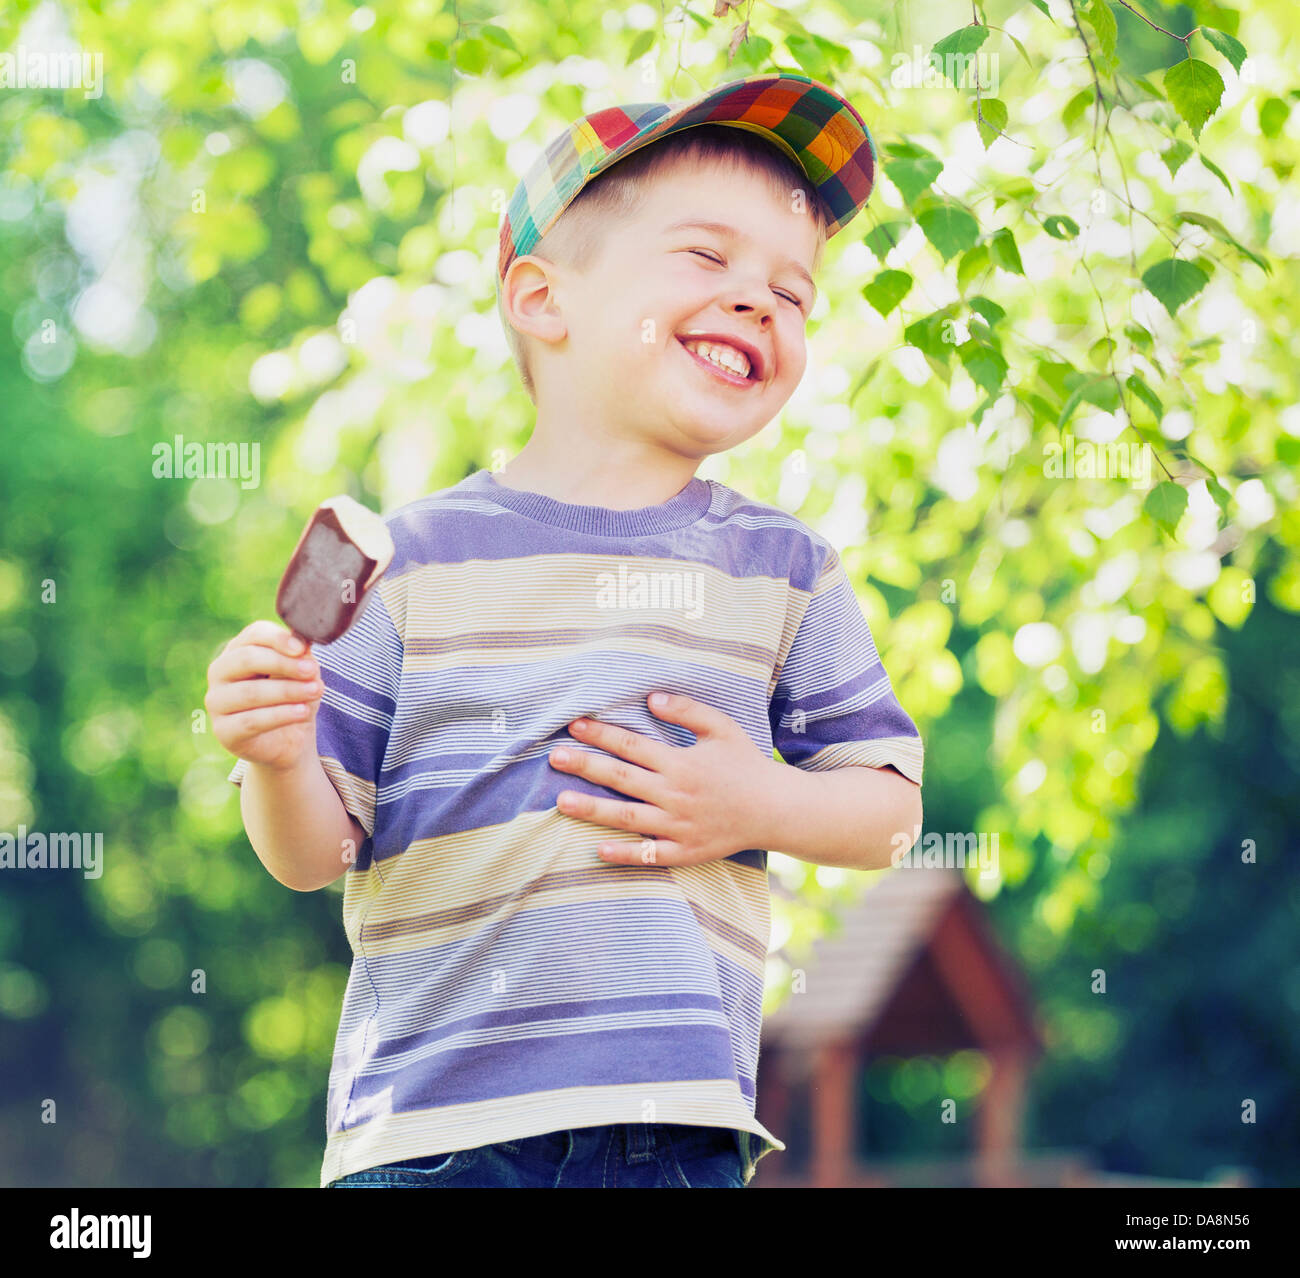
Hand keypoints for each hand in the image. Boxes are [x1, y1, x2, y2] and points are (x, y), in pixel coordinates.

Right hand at [206, 620, 323, 771]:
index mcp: (238, 650)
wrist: (288, 740)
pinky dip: (280, 715)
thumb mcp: (301, 674)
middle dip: (283, 664)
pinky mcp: (223, 731)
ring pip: (250, 692)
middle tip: (312, 670)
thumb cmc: (292, 697)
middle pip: (247, 659)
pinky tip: (302, 712)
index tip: (302, 648)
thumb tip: (303, 643)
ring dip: (287, 690)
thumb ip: (301, 657)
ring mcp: (217, 702)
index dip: (278, 639)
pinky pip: (251, 721)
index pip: (254, 634)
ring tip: (315, 691)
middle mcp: (220, 672)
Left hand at [549, 692, 783, 865]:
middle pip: (622, 778)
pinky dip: (624, 854)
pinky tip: (597, 850)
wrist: (777, 810)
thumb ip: (687, 711)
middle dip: (586, 766)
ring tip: (561, 802)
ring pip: (628, 817)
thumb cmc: (746, 764)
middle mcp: (675, 794)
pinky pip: (650, 855)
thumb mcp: (722, 728)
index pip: (632, 745)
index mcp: (681, 763)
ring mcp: (679, 826)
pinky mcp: (686, 852)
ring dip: (593, 810)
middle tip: (554, 758)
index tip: (574, 726)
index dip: (601, 734)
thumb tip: (651, 698)